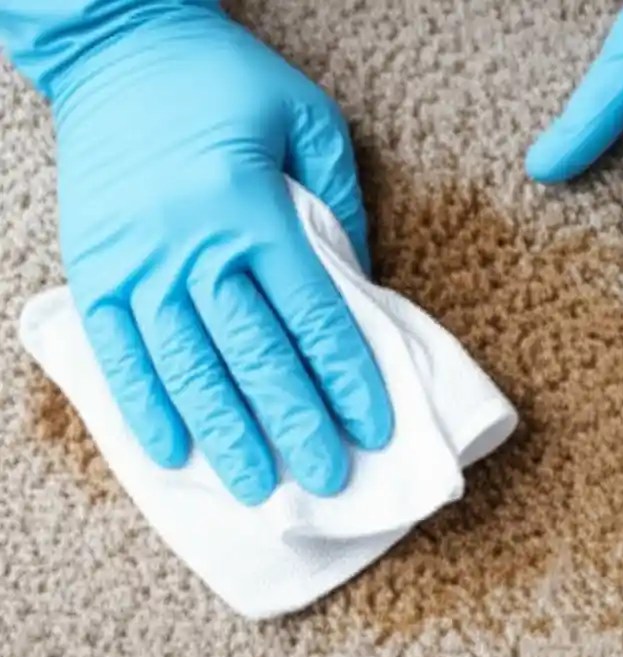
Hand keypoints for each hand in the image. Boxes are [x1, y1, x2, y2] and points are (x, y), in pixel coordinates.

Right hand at [27, 5, 392, 503]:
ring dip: (228, 435)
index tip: (374, 427)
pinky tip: (176, 454)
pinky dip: (147, 408)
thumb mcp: (307, 120)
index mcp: (252, 210)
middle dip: (297, 423)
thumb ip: (338, 202)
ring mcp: (136, 264)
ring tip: (261, 488)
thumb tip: (361, 284)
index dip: (346, 378)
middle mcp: (193, 246)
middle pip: (255, 356)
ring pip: (188, 369)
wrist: (119, 49)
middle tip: (329, 478)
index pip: (313, 317)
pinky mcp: (94, 269)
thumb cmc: (226, 83)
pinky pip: (120, 354)